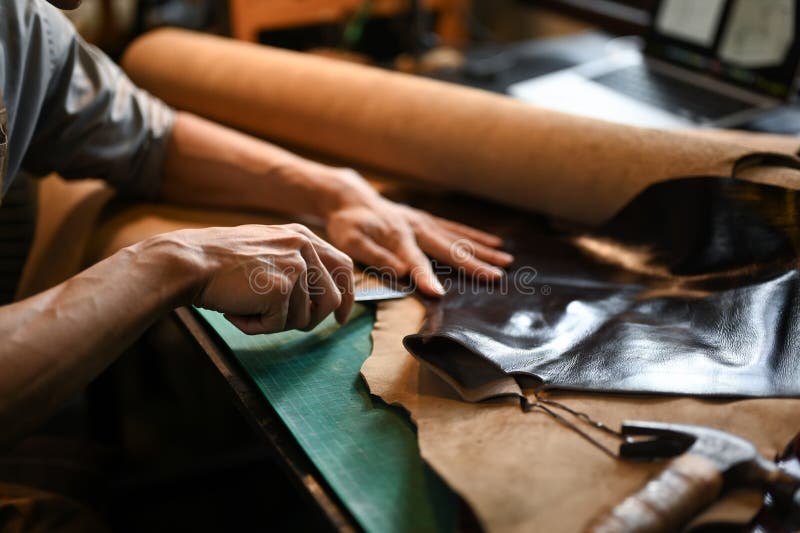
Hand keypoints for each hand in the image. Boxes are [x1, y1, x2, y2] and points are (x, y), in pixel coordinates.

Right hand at [159, 224, 353, 333]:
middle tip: (289, 326)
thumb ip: (294, 265)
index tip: (342, 317)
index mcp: (302, 236)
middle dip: (312, 320)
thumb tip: (321, 299)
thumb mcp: (265, 250)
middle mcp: (303, 248)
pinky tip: (237, 311)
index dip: (347, 295)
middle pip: (331, 300)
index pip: (342, 267)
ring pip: (303, 318)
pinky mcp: (282, 288)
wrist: (190, 261)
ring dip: (274, 323)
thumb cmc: (219, 262)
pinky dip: (256, 327)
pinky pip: (279, 325)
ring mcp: (295, 267)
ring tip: (245, 307)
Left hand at [324, 171, 513, 295]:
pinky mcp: (429, 220)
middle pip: (448, 249)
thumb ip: (374, 256)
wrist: (352, 197)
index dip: (425, 278)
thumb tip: (400, 272)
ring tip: (506, 261)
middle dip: (473, 264)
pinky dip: (477, 236)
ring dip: (483, 250)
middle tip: (496, 277)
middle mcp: (417, 228)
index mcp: (397, 237)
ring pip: (459, 238)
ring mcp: (425, 222)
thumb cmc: (348, 224)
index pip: (414, 261)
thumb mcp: (350, 241)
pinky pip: (457, 229)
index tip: (439, 294)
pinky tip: (495, 244)